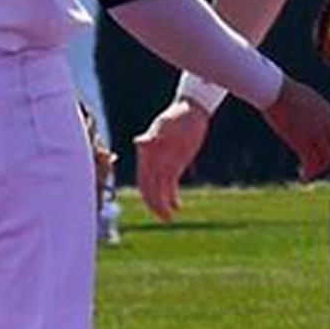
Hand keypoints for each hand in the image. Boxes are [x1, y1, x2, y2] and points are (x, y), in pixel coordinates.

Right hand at [135, 98, 211, 221]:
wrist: (190, 110)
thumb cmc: (175, 115)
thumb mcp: (165, 124)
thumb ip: (153, 135)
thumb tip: (140, 141)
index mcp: (148, 154)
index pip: (144, 178)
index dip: (148, 194)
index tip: (155, 206)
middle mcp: (153, 162)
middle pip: (150, 188)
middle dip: (155, 204)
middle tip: (164, 218)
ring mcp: (164, 164)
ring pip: (160, 189)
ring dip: (162, 204)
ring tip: (170, 217)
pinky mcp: (175, 165)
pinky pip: (170, 185)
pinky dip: (172, 196)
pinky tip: (177, 206)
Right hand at [260, 75, 329, 181]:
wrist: (276, 91)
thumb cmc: (286, 91)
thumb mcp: (307, 99)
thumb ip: (314, 110)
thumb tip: (309, 115)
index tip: (324, 156)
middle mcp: (328, 126)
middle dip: (326, 161)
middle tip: (315, 168)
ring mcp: (317, 135)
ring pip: (325, 160)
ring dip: (317, 170)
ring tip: (307, 175)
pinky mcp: (304, 142)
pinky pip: (312, 164)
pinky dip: (309, 173)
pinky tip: (301, 176)